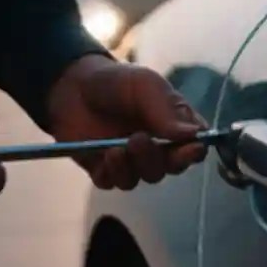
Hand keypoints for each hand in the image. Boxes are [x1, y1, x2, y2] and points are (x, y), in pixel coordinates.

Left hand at [47, 55, 207, 189]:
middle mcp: (157, 148)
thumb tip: (194, 136)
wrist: (71, 86)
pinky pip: (115, 183)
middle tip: (139, 139)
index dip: (193, 152)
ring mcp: (132, 161)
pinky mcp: (105, 171)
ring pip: (144, 178)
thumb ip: (167, 110)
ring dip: (135, 165)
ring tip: (117, 148)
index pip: (193, 148)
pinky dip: (113, 173)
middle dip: (158, 159)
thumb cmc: (115, 82)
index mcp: (173, 127)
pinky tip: (106, 155)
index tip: (190, 147)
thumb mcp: (144, 86)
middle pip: (171, 168)